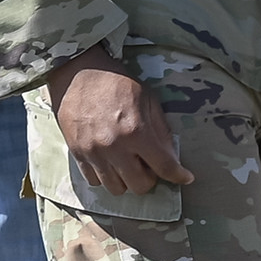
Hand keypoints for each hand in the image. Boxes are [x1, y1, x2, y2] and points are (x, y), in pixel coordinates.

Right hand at [52, 44, 186, 194]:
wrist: (78, 71)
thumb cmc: (117, 82)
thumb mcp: (148, 99)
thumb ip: (161, 131)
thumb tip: (171, 158)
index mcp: (136, 131)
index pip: (164, 167)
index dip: (179, 176)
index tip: (184, 177)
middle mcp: (114, 147)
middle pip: (139, 186)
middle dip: (149, 178)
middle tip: (148, 165)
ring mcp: (93, 152)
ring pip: (115, 188)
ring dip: (126, 180)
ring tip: (127, 165)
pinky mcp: (76, 152)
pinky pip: (93, 180)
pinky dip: (105, 176)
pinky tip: (109, 162)